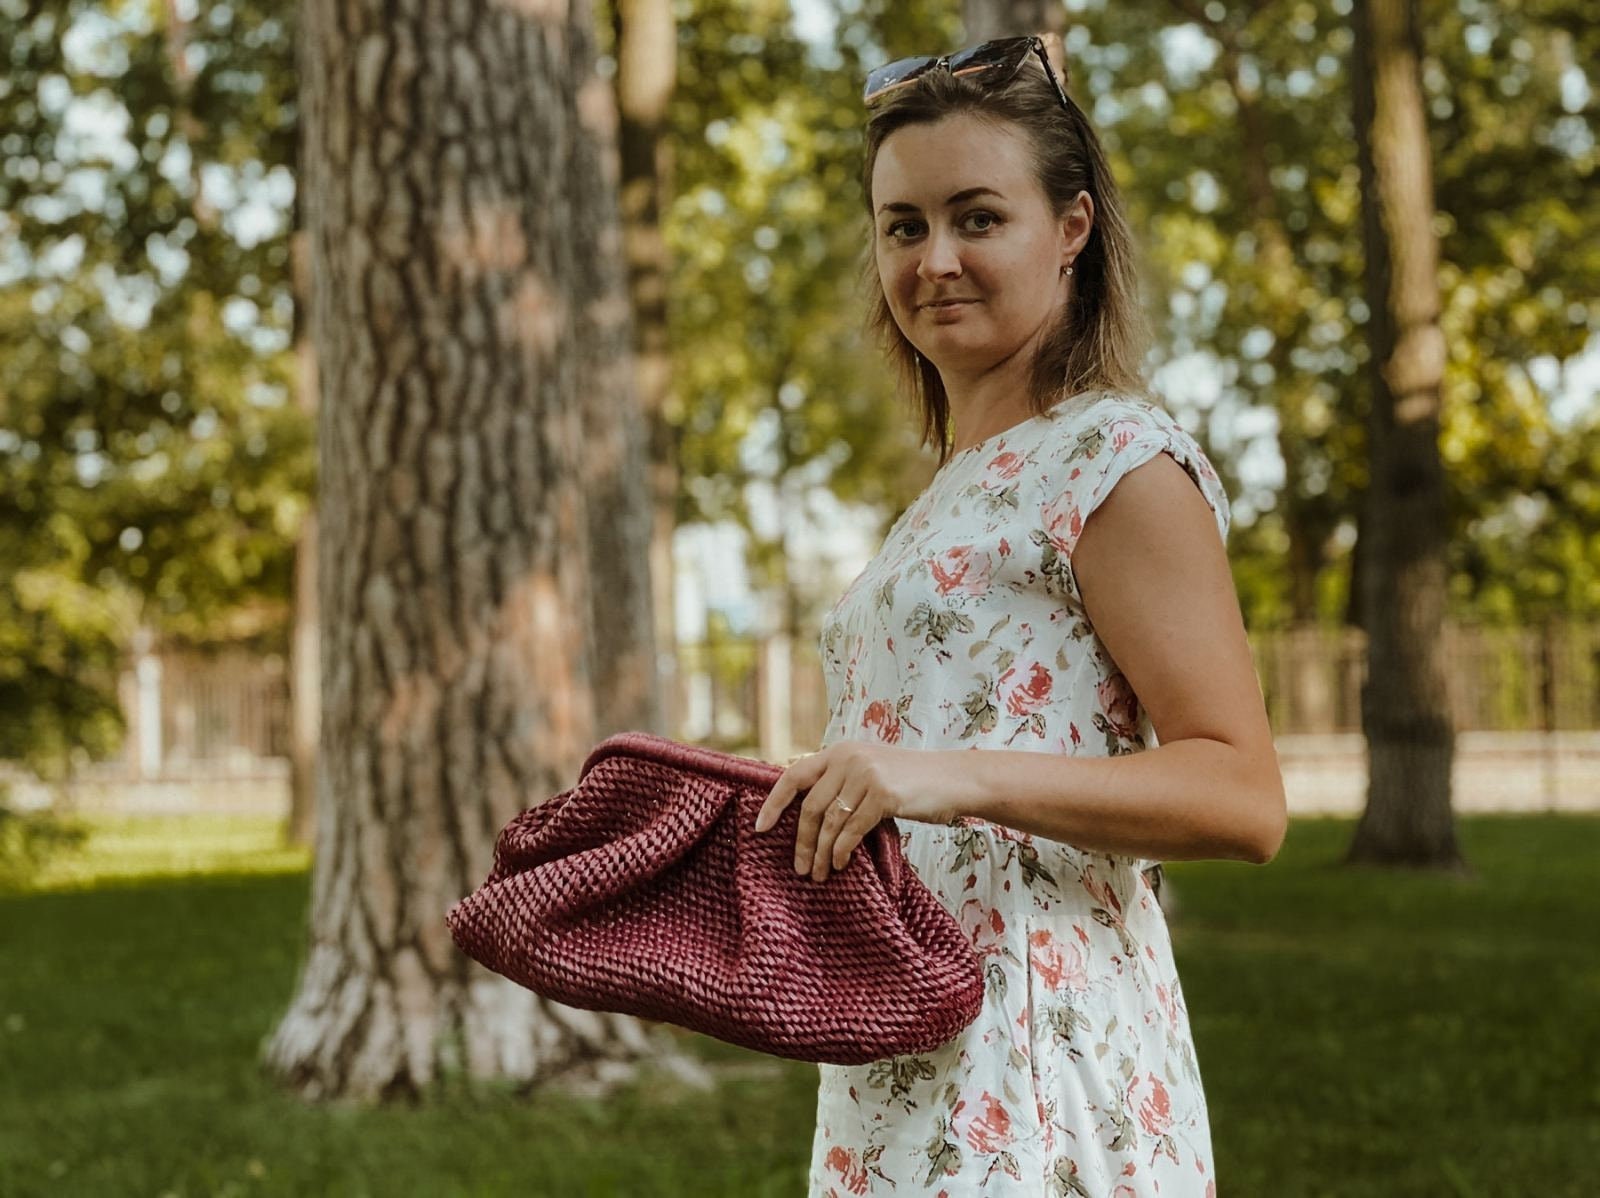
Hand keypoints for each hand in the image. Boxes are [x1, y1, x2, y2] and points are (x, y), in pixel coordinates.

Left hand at [752, 742, 965, 881]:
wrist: (954, 780)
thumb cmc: (911, 784)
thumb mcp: (870, 773)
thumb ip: (841, 784)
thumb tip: (806, 817)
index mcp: (841, 751)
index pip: (794, 775)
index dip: (774, 803)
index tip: (760, 828)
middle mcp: (849, 758)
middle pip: (810, 807)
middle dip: (802, 842)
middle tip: (800, 869)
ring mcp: (865, 774)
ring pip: (830, 822)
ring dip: (822, 853)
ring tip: (820, 874)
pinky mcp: (883, 795)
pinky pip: (851, 831)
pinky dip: (842, 851)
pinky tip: (841, 864)